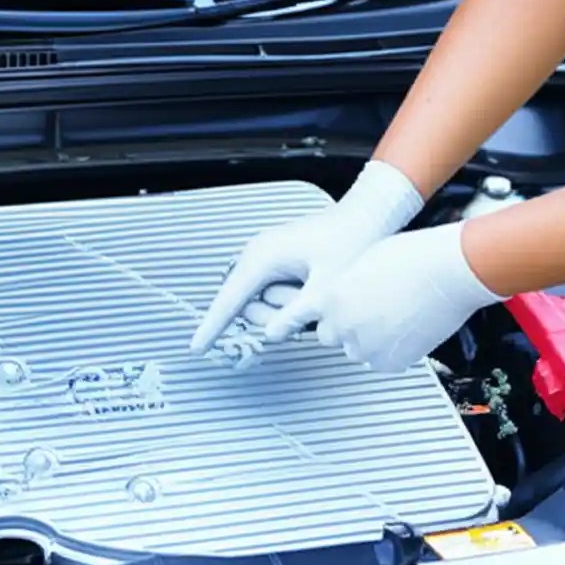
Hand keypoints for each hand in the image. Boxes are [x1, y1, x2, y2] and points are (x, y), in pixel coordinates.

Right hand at [189, 161, 422, 353]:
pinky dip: (289, 299)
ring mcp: (265, 258)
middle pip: (247, 306)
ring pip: (260, 302)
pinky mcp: (276, 262)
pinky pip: (271, 293)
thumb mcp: (326, 286)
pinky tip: (312, 287)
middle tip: (309, 301)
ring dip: (285, 307)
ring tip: (315, 289)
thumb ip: (295, 314)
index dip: (212, 327)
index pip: (228, 301)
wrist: (368, 216)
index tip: (196, 347)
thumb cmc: (351, 242)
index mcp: (262, 258)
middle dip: (274, 314)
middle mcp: (257, 256)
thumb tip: (269, 334)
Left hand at [254, 222, 505, 371]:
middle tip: (370, 306)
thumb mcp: (360, 265)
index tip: (271, 332)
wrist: (446, 272)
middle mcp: (341, 325)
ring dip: (367, 337)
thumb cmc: (410, 258)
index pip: (292, 318)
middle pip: (328, 334)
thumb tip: (340, 304)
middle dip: (343, 325)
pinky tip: (406, 327)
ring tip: (394, 312)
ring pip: (356, 348)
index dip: (283, 324)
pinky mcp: (388, 362)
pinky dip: (390, 349)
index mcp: (328, 297)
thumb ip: (342, 289)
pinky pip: (381, 360)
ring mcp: (364, 347)